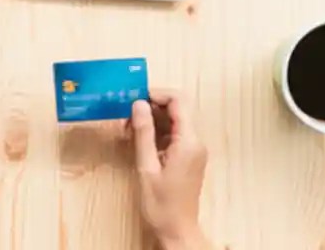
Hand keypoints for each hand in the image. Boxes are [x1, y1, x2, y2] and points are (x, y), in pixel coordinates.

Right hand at [129, 90, 210, 249]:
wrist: (177, 230)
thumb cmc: (162, 204)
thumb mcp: (147, 167)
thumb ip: (144, 133)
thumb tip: (138, 104)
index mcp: (189, 142)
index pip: (178, 101)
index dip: (156, 94)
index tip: (134, 98)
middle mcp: (196, 142)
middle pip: (177, 109)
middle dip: (151, 107)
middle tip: (128, 115)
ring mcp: (194, 150)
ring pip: (175, 121)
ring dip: (152, 120)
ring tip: (129, 129)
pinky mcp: (189, 157)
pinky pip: (175, 135)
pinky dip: (157, 133)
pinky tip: (139, 141)